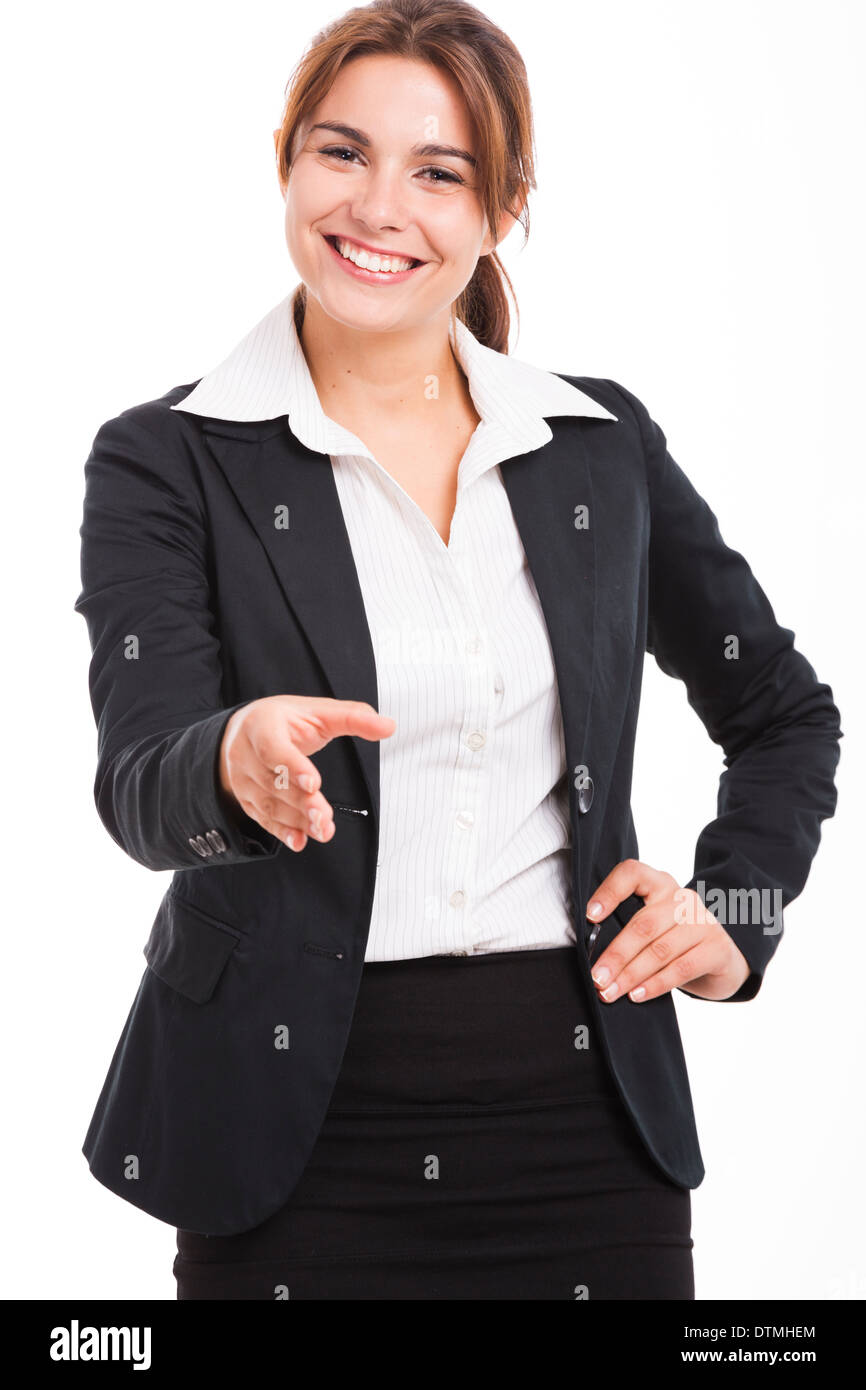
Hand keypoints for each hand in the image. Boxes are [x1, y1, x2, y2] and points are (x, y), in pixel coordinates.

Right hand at [219, 695, 395, 851]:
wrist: (244, 730)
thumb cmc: (286, 721)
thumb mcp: (317, 711)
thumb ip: (353, 717)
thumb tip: (389, 726)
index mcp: (262, 725)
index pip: (273, 748)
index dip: (292, 767)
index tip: (315, 784)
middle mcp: (246, 754)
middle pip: (273, 783)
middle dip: (301, 802)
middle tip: (324, 817)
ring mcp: (242, 779)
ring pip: (269, 804)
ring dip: (296, 820)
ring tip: (323, 830)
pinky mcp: (246, 799)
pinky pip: (262, 818)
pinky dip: (282, 831)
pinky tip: (300, 840)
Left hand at [586, 859, 751, 1002]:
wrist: (721, 960)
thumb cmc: (674, 941)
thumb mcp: (653, 926)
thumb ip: (628, 927)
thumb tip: (592, 953)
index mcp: (659, 884)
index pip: (632, 874)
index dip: (609, 892)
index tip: (589, 917)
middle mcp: (681, 898)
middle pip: (643, 924)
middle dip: (616, 955)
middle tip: (597, 978)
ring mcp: (702, 922)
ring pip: (660, 950)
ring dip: (631, 975)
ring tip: (610, 992)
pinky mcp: (716, 948)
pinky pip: (681, 968)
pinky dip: (655, 984)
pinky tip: (637, 995)